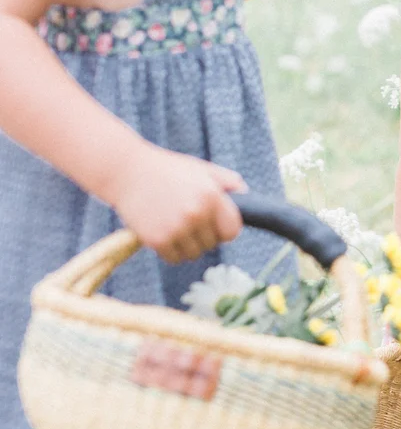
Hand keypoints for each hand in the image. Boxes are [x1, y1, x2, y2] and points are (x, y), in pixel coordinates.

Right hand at [111, 144, 245, 263]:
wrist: (126, 171)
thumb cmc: (166, 169)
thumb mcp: (199, 169)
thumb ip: (226, 180)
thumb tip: (246, 193)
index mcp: (212, 196)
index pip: (232, 230)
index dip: (224, 230)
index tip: (213, 226)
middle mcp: (197, 214)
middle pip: (212, 244)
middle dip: (203, 236)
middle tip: (186, 220)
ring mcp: (177, 228)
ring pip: (194, 254)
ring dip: (186, 245)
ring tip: (174, 226)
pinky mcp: (157, 240)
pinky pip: (174, 258)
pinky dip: (170, 251)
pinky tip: (162, 232)